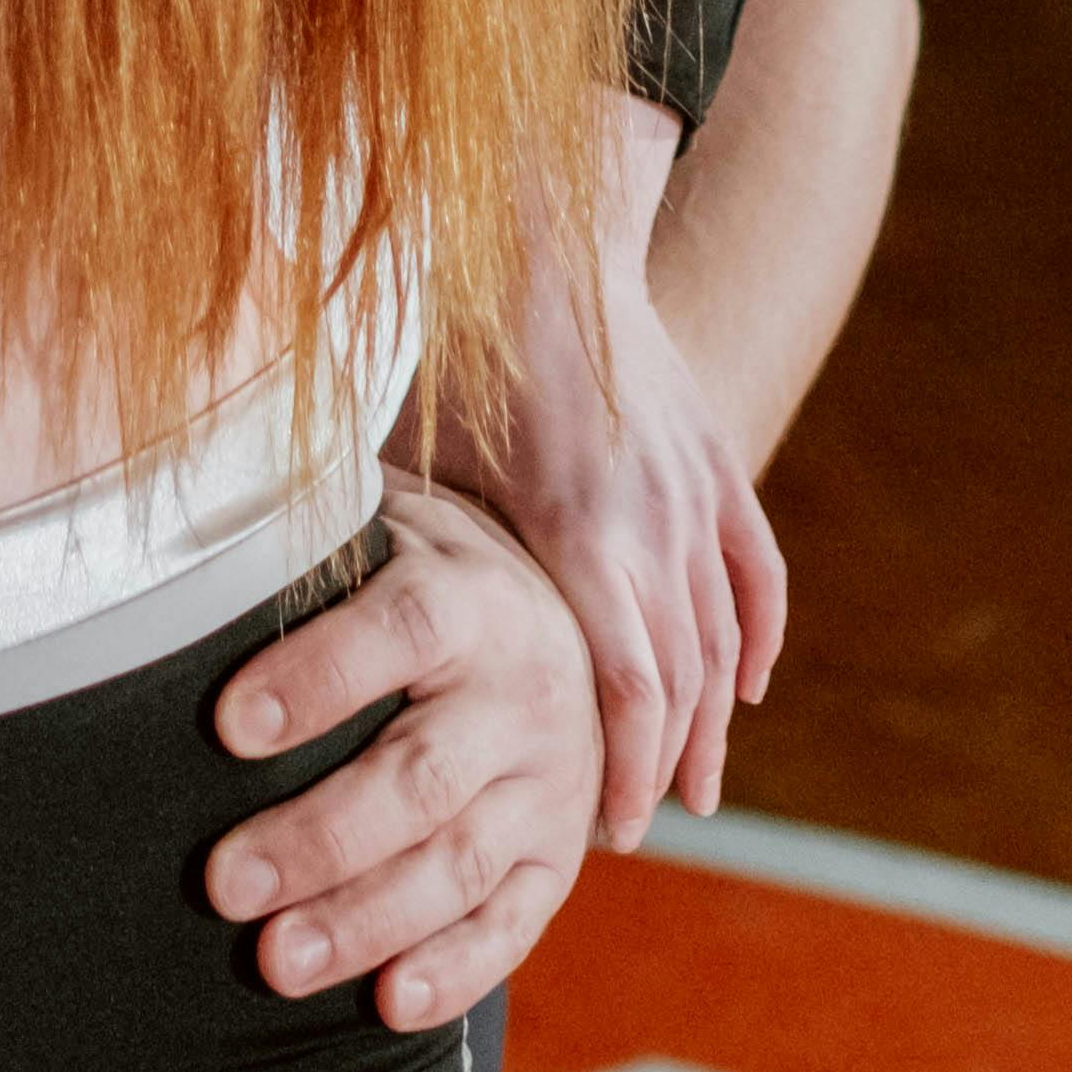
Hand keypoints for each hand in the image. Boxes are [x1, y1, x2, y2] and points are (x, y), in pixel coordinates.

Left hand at [201, 478, 600, 1030]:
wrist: (571, 621)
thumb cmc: (425, 577)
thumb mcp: (389, 533)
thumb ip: (312, 554)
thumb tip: (183, 557)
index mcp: (468, 600)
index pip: (396, 631)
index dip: (318, 675)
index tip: (231, 724)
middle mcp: (521, 693)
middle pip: (420, 777)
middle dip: (319, 839)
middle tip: (225, 884)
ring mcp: (550, 785)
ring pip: (458, 863)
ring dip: (366, 921)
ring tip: (277, 963)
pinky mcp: (560, 858)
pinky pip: (513, 925)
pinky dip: (454, 971)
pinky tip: (387, 1004)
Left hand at [434, 253, 785, 851]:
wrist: (550, 241)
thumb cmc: (462, 347)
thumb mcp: (419, 459)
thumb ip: (395, 552)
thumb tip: (313, 628)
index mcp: (580, 527)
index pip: (630, 683)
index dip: (626, 766)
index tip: (606, 831)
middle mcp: (654, 521)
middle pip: (685, 677)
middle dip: (664, 764)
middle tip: (631, 827)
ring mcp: (696, 492)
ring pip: (723, 633)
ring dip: (712, 719)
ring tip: (689, 789)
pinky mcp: (715, 462)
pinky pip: (757, 570)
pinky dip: (757, 637)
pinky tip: (747, 690)